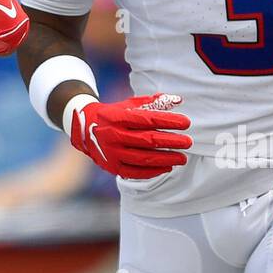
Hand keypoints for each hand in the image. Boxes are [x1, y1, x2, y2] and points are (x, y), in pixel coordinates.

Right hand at [67, 94, 190, 179]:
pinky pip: (136, 172)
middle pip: (148, 140)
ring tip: (183, 157)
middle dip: (172, 141)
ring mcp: (112, 153)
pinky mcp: (112, 167)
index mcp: (118, 117)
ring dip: (166, 158)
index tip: (186, 122)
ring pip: (144, 158)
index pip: (148, 119)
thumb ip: (154, 102)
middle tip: (188, 142)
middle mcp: (114, 135)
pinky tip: (168, 167)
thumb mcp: (129, 104)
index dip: (169, 121)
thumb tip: (178, 100)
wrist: (84, 129)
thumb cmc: (114, 114)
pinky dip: (153, 171)